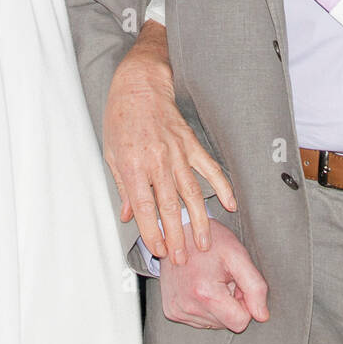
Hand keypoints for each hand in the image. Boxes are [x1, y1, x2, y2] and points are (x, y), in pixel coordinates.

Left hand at [104, 18, 237, 266]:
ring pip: (192, 193)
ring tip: (203, 243)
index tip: (159, 250)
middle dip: (176, 235)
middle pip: (169, 206)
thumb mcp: (111, 154)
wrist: (139, 84)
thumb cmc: (120, 118)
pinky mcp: (191, 143)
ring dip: (198, 221)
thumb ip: (122, 187)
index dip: (153, 233)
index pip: (145, 208)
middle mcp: (157, 161)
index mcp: (134, 166)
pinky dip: (221, 186)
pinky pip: (209, 168)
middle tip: (182, 259)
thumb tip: (129, 215)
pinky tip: (230, 203)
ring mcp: (177, 152)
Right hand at [159, 220, 269, 331]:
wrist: (178, 230)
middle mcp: (188, 306)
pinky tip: (199, 285)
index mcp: (205, 293)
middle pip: (226, 324)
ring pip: (214, 323)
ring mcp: (177, 310)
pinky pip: (199, 320)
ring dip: (217, 305)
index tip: (236, 283)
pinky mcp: (172, 310)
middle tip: (222, 278)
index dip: (244, 302)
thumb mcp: (238, 255)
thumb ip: (255, 286)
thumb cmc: (210, 240)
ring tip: (209, 279)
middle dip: (230, 304)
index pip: (240, 322)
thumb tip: (262, 316)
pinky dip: (204, 306)